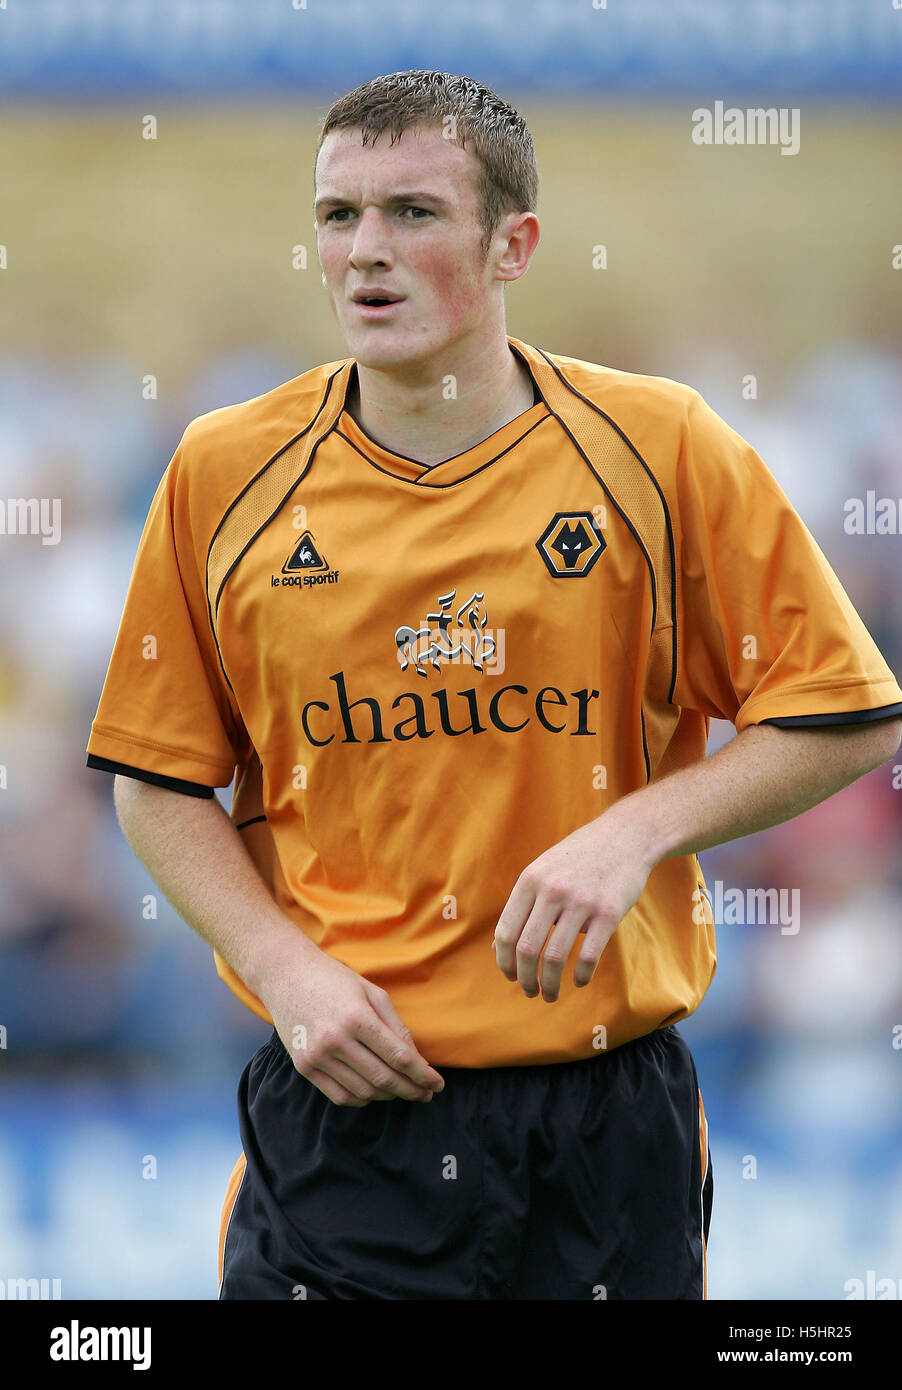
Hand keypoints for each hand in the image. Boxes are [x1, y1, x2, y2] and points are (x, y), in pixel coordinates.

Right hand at [257, 938, 444, 1106]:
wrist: (286, 975)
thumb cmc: (334, 979)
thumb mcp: (372, 992)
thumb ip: (396, 1026)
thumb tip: (416, 1059)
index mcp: (357, 1017)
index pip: (399, 1057)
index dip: (423, 1075)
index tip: (438, 1084)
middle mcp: (336, 1040)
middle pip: (384, 1078)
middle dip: (411, 1090)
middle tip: (425, 1094)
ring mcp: (317, 1056)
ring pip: (363, 1091)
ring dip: (388, 1096)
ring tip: (402, 1091)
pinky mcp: (304, 1066)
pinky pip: (339, 1096)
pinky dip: (362, 1099)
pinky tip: (374, 1091)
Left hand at [492, 807, 655, 1001]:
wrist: (625, 836)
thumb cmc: (578, 858)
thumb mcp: (543, 871)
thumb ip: (522, 907)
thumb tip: (497, 948)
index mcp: (530, 880)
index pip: (506, 932)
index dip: (504, 961)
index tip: (510, 976)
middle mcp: (552, 891)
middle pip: (526, 949)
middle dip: (525, 978)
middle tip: (529, 992)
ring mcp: (581, 902)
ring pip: (555, 957)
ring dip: (549, 984)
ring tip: (550, 995)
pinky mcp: (609, 912)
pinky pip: (589, 955)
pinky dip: (581, 975)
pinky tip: (579, 981)